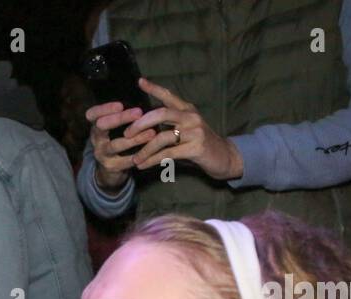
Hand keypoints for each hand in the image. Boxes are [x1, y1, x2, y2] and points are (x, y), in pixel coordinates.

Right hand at [85, 101, 156, 192]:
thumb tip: (142, 88)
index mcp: (96, 126)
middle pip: (102, 126)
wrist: (110, 169)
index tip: (121, 104)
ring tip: (152, 132)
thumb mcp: (115, 125)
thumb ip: (122, 112)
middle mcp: (96, 139)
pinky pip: (125, 161)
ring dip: (134, 138)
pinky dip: (138, 155)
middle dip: (120, 119)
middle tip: (139, 112)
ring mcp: (102, 154)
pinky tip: (150, 151)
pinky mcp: (111, 167)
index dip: (104, 108)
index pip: (93, 114)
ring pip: (115, 145)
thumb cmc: (117, 139)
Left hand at [123, 78, 243, 180]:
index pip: (168, 95)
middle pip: (161, 113)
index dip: (154, 88)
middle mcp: (191, 117)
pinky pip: (168, 153)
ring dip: (145, 149)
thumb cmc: (199, 144)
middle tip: (126, 134)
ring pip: (162, 137)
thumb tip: (144, 126)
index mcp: (187, 109)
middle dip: (140, 124)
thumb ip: (169, 125)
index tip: (139, 81)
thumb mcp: (186, 129)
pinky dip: (153, 160)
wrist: (224, 157)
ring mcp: (195, 131)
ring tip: (134, 159)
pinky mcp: (196, 147)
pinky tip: (143, 165)